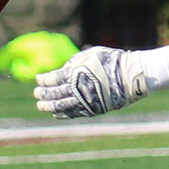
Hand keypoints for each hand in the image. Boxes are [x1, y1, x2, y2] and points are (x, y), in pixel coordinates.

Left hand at [33, 46, 150, 117]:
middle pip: (54, 94)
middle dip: (43, 94)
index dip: (43, 79)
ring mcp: (84, 101)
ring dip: (49, 106)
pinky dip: (62, 114)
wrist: (131, 76)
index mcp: (75, 73)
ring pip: (61, 106)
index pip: (52, 78)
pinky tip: (55, 114)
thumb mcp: (91, 54)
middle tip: (36, 93)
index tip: (38, 78)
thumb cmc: (112, 61)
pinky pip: (73, 114)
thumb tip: (63, 68)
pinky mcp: (92, 110)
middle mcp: (77, 88)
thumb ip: (75, 61)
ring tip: (41, 106)